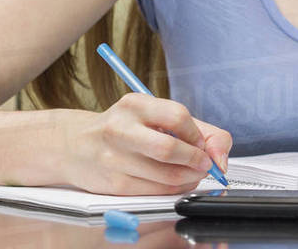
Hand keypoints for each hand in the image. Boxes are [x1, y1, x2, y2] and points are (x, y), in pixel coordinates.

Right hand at [59, 93, 232, 194]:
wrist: (77, 145)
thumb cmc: (125, 130)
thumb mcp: (155, 116)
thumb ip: (197, 130)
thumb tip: (220, 156)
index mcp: (135, 104)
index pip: (177, 116)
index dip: (198, 135)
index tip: (203, 145)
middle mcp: (121, 128)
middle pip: (170, 149)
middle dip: (196, 161)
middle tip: (204, 165)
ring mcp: (115, 158)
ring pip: (166, 176)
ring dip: (189, 179)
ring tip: (192, 174)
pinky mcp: (113, 184)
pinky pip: (154, 192)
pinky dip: (173, 191)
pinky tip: (173, 183)